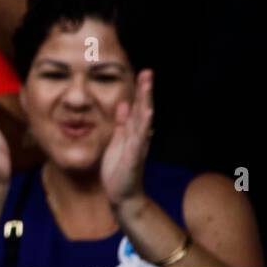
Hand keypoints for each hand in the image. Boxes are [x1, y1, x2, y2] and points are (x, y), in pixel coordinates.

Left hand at [101, 69, 153, 207]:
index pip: (138, 107)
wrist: (122, 194)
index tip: (144, 73)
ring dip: (146, 102)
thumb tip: (124, 105)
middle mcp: (139, 136)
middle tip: (148, 72)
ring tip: (147, 85)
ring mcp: (138, 145)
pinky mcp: (133, 156)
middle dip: (145, 91)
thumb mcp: (117, 141)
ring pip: (143, 120)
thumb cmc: (119, 168)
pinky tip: (147, 113)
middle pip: (144, 109)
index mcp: (133, 132)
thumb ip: (122, 124)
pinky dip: (143, 125)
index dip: (140, 91)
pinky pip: (139, 139)